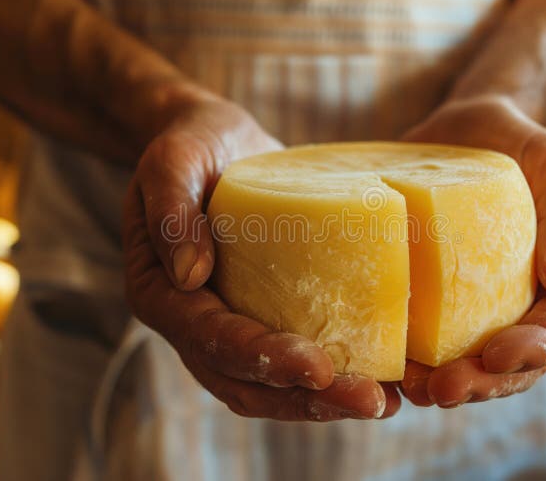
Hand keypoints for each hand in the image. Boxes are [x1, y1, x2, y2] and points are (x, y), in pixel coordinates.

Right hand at [123, 93, 398, 420]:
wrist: (216, 143)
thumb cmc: (192, 146)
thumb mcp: (173, 159)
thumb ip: (172, 210)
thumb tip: (189, 275)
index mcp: (162, 294)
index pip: (210, 340)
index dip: (262, 359)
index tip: (317, 367)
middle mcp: (193, 324)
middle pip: (245, 382)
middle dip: (306, 398)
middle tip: (369, 400)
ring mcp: (229, 326)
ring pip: (271, 388)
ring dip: (324, 401)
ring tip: (383, 402)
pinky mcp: (264, 316)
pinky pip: (293, 361)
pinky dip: (332, 377)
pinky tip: (383, 380)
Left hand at [398, 95, 545, 407]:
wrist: (468, 128)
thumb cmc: (521, 145)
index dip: (531, 351)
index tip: (496, 356)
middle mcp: (521, 302)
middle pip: (511, 362)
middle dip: (481, 384)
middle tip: (442, 391)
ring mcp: (477, 304)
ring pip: (470, 362)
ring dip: (444, 383)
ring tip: (413, 389)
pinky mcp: (436, 295)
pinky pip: (427, 336)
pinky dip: (411, 357)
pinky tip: (388, 364)